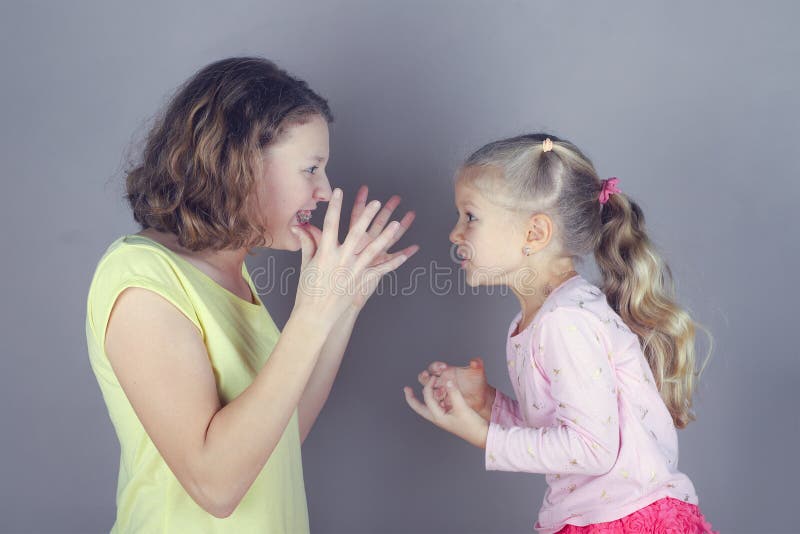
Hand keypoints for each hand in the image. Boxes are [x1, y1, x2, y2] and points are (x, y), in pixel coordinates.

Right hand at [290, 188, 409, 329]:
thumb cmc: (308, 290)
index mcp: (325, 253)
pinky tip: (405, 254)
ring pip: (373, 249)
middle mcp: (340, 260)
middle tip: (376, 202)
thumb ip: (307, 243)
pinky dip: (394, 262)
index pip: (330, 224)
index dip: (335, 207)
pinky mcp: (362, 281)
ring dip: (386, 235)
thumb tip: (297, 226)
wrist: (315, 315)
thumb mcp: (306, 264)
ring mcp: (353, 271)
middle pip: (356, 233)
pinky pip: (381, 270)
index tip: (339, 192)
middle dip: (367, 216)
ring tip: (396, 223)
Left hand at [404, 376, 488, 448]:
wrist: (482, 436)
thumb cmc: (472, 425)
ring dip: (423, 397)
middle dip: (412, 398)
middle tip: (406, 389)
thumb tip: (447, 381)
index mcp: (438, 417)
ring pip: (427, 407)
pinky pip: (437, 406)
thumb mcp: (462, 408)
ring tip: (419, 390)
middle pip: (419, 408)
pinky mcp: (450, 416)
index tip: (434, 377)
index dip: (429, 386)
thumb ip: (454, 394)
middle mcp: (438, 418)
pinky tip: (437, 394)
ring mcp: (443, 418)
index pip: (427, 398)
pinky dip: (435, 398)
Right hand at [418, 358, 494, 420]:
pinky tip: (443, 403)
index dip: (436, 366)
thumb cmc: (477, 382)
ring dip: (430, 391)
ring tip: (439, 391)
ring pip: (429, 392)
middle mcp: (441, 382)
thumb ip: (477, 365)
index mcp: (446, 372)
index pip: (434, 367)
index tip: (443, 367)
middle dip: (424, 376)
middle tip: (427, 375)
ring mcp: (442, 393)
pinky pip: (437, 403)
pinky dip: (438, 403)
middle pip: (425, 378)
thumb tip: (475, 361)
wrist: (482, 397)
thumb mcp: (478, 372)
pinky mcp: (445, 403)